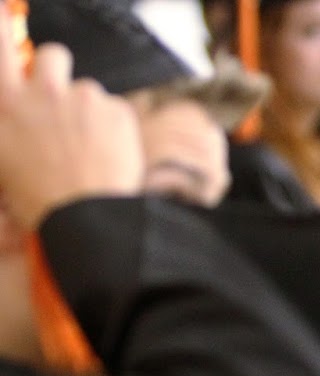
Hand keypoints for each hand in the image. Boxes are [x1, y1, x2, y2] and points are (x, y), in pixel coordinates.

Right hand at [0, 36, 140, 230]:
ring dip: (89, 109)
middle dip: (59, 72)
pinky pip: (115, 110)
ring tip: (89, 147)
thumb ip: (8, 121)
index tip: (1, 10)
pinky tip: (108, 157)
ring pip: (88, 89)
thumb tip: (18, 112)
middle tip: (64, 103)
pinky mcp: (116, 110)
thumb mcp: (2, 159)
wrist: (87, 219)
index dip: (0, 26)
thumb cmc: (39, 199)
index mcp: (5, 103)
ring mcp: (82, 98)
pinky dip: (114, 130)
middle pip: (54, 55)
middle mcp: (40, 91)